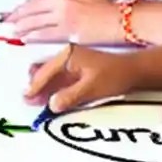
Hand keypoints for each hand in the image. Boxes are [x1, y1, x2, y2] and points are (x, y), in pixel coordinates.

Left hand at [6, 0, 120, 43]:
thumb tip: (62, 3)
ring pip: (36, 20)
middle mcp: (63, 2)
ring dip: (22, 25)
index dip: (29, 3)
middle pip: (34, 6)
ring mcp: (64, 16)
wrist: (122, 18)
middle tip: (8, 19)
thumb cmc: (111, 10)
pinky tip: (25, 38)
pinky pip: (45, 33)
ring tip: (13, 30)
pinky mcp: (68, 30)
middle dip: (19, 13)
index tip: (20, 7)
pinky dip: (33, 35)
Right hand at [23, 43, 141, 112]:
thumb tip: (51, 106)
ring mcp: (71, 62)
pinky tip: (50, 98)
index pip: (45, 71)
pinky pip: (59, 78)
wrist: (134, 72)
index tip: (27, 98)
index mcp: (67, 55)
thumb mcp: (90, 88)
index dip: (35, 86)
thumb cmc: (113, 76)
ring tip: (36, 102)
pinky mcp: (77, 69)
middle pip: (43, 70)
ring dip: (43, 88)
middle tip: (28, 100)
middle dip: (35, 85)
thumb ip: (69, 97)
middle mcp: (66, 55)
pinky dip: (53, 89)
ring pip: (50, 75)